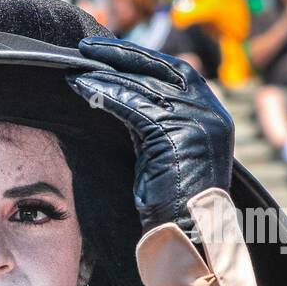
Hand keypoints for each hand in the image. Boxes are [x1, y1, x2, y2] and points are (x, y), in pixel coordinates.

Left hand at [67, 37, 233, 248]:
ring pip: (143, 86)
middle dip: (120, 56)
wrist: (187, 237)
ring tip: (74, 69)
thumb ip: (152, 125)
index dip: (140, 59)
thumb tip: (118, 100)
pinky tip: (82, 88)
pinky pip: (134, 107)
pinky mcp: (176, 135)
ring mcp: (197, 122)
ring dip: (105, 75)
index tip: (108, 52)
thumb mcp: (163, 155)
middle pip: (160, 69)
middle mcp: (210, 112)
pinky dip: (106, 95)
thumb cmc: (171, 206)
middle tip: (85, 48)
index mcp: (212, 114)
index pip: (174, 72)